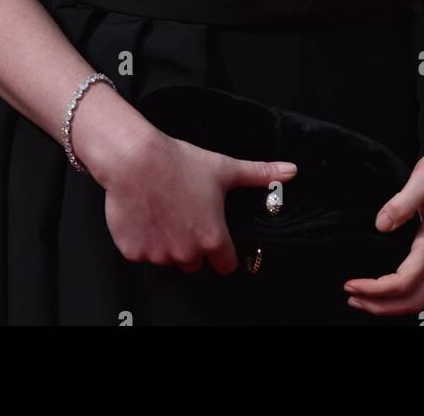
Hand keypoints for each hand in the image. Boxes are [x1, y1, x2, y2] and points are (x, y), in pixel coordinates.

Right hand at [102, 127, 297, 275]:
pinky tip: (144, 214)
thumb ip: (260, 175)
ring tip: (164, 210)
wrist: (136, 159)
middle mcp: (186, 252)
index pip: (226, 264)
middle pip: (195, 262)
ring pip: (167, 258)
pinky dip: (142, 240)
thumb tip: (290, 171)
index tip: (214, 233)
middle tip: (186, 215)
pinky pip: (141, 253)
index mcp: (212, 238)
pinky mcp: (133, 252)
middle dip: (192, 245)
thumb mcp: (225, 168)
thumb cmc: (179, 163)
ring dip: (167, 243)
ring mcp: (158, 255)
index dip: (223, 250)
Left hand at [343, 133, 423, 315]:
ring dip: (391, 302)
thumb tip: (381, 225)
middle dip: (382, 306)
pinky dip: (403, 293)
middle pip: (413, 300)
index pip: (404, 282)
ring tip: (365, 296)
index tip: (351, 285)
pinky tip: (387, 285)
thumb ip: (401, 204)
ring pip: (420, 295)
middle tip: (353, 298)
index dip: (375, 289)